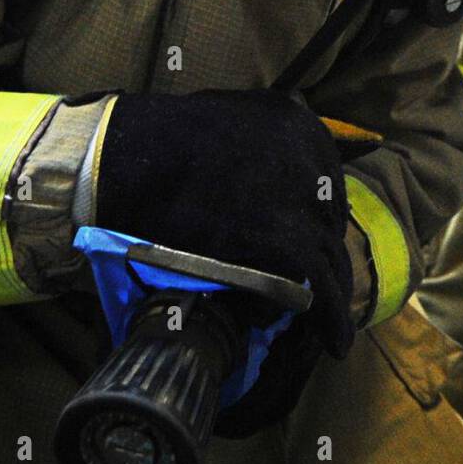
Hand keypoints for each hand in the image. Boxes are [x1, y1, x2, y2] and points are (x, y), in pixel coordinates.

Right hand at [96, 90, 353, 364]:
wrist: (129, 160)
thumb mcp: (229, 121)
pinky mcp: (290, 243)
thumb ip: (258, 144)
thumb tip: (268, 175)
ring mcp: (304, 201)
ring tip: (329, 325)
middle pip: (329, 221)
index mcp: (301, 128)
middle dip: (320, 251)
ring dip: (331, 292)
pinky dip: (331, 319)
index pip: (325, 186)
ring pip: (330, 258)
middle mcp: (314, 160)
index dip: (312, 219)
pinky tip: (333, 342)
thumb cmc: (164, 143)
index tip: (303, 241)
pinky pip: (324, 290)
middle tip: (308, 282)